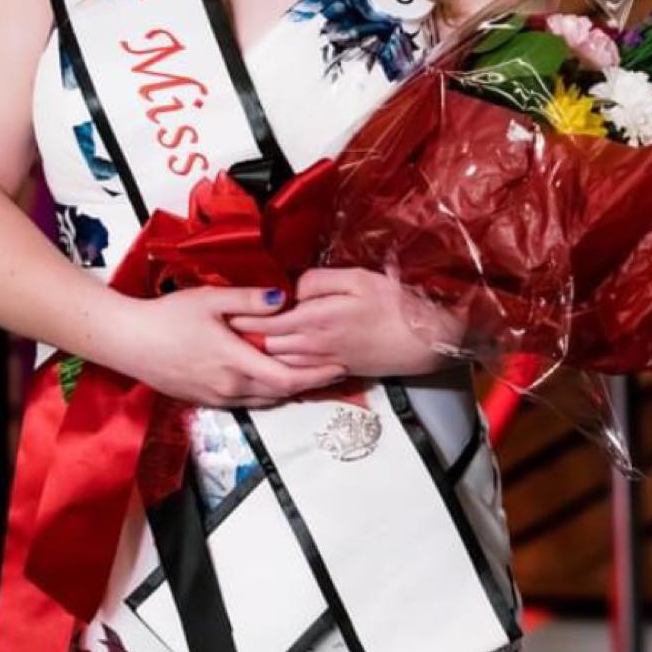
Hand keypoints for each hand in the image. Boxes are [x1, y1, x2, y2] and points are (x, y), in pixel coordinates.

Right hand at [105, 286, 351, 408]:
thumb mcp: (209, 300)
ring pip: (264, 400)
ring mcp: (217, 397)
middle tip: (333, 370)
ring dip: (288, 389)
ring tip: (308, 375)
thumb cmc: (166, 317)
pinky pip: (246, 401)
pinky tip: (270, 378)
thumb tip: (285, 297)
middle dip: (309, 383)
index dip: (316, 376)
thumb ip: (249, 299)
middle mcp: (230, 387)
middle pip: (281, 392)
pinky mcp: (205, 400)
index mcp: (235, 362)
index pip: (287, 378)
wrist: (127, 341)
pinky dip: (265, 392)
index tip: (339, 366)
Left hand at [225, 267, 462, 380]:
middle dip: (246, 337)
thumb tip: (291, 287)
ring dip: (262, 353)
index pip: (265, 322)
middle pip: (267, 345)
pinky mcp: (337, 370)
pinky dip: (283, 366)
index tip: (222, 310)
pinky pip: (300, 372)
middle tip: (226, 327)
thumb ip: (317, 281)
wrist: (429, 341)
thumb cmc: (395, 305)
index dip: (242, 317)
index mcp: (314, 321)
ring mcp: (325, 361)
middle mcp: (314, 346)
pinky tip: (277, 357)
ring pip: (280, 362)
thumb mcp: (356, 279)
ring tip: (244, 342)